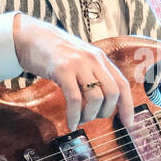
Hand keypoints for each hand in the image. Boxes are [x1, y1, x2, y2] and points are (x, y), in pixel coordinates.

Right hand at [13, 14, 133, 131]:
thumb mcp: (80, 60)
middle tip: (94, 118)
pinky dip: (75, 116)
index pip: (122, 84)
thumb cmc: (55, 54)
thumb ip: (93, 75)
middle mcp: (93, 60)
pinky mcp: (62, 70)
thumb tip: (104, 102)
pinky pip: (75, 99)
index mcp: (100, 59)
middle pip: (112, 92)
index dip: (128, 106)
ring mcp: (78, 64)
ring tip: (81, 120)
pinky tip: (71, 123)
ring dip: (89, 116)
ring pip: (96, 97)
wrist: (31, 37)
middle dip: (106, 112)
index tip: (129, 124)